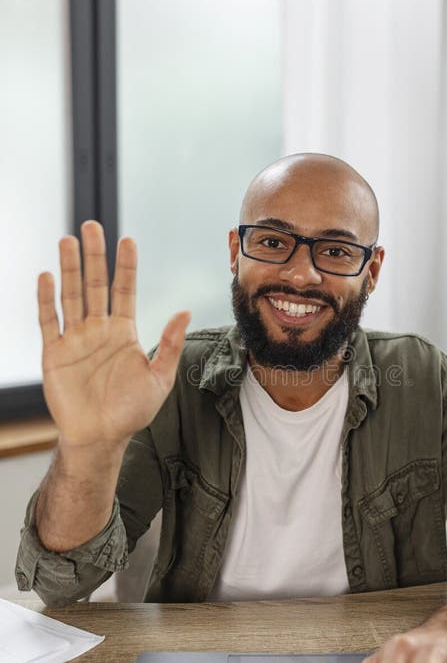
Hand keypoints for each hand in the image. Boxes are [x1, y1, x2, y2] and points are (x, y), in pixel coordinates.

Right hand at [38, 221, 190, 448]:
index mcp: (123, 331)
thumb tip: (184, 311)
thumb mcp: (159, 378)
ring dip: (67, 268)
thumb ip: (169, 344)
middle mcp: (98, 329)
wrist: (100, 437)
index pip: (124, 290)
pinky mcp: (54, 353)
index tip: (127, 240)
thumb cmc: (131, 411)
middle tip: (91, 225)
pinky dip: (46, 299)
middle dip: (93, 256)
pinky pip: (49, 321)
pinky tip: (46, 276)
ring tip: (67, 240)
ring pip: (70, 295)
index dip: (126, 266)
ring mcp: (75, 339)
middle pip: (94, 284)